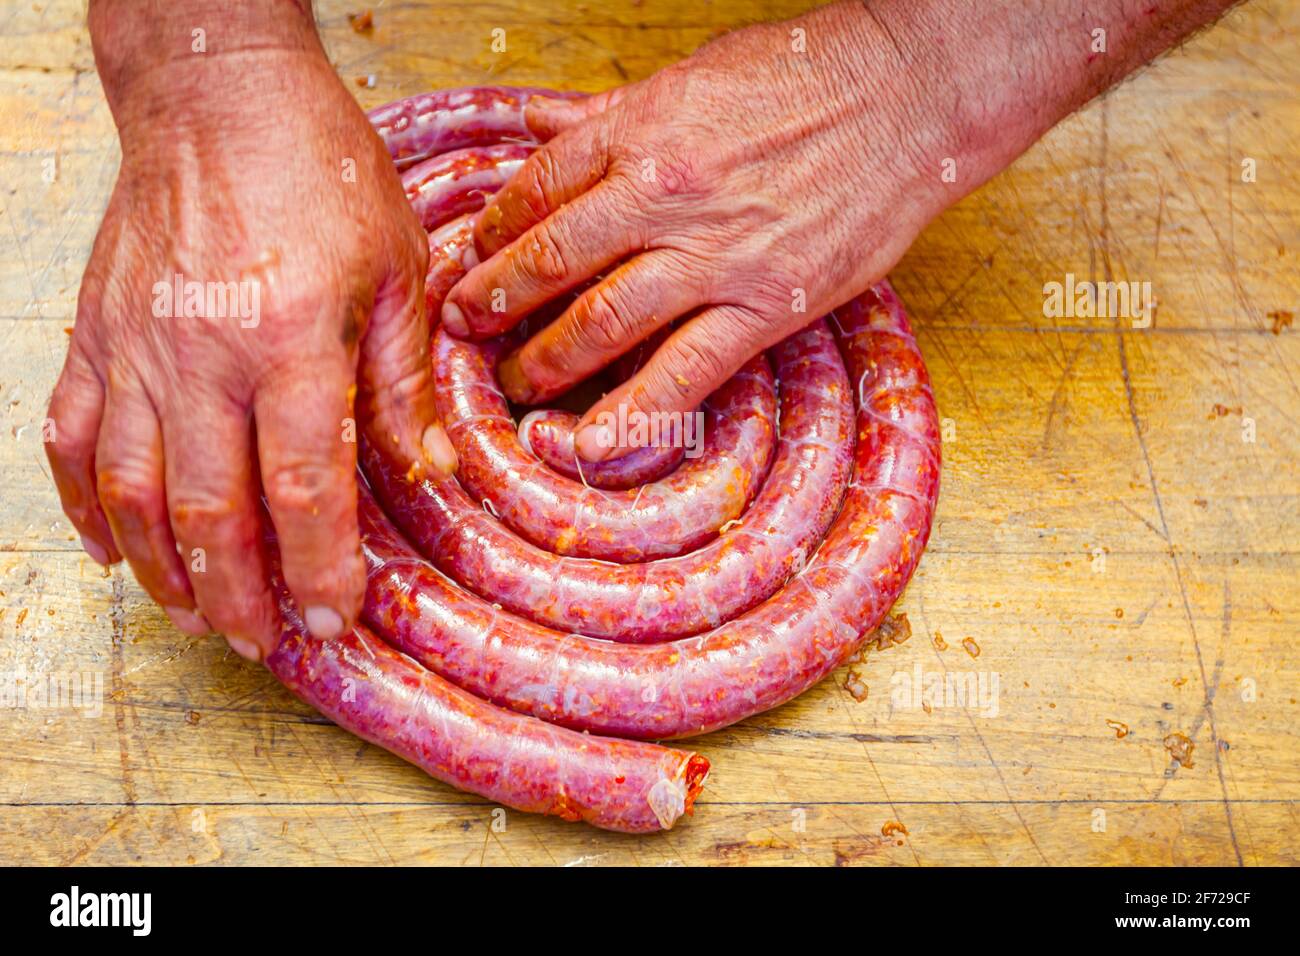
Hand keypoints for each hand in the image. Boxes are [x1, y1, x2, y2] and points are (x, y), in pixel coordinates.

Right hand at [46, 39, 453, 659]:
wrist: (217, 96)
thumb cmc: (318, 172)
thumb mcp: (398, 271)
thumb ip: (403, 381)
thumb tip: (426, 473)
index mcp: (289, 343)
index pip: (302, 491)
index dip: (318, 570)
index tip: (335, 619)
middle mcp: (202, 359)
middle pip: (210, 510)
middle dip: (237, 593)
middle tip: (261, 643)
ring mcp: (136, 349)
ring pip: (132, 491)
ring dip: (162, 568)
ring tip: (195, 614)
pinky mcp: (96, 334)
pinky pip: (71, 437)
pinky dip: (84, 504)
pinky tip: (111, 547)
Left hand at [438, 2, 953, 460]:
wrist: (909, 95)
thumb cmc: (806, 75)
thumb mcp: (691, 76)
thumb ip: (608, 113)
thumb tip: (534, 120)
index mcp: (639, 129)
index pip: (537, 189)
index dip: (493, 233)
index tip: (471, 261)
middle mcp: (663, 192)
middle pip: (552, 258)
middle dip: (493, 301)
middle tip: (460, 329)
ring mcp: (713, 255)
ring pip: (602, 319)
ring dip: (544, 360)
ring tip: (510, 386)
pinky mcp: (764, 304)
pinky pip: (685, 370)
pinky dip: (633, 412)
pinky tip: (590, 441)